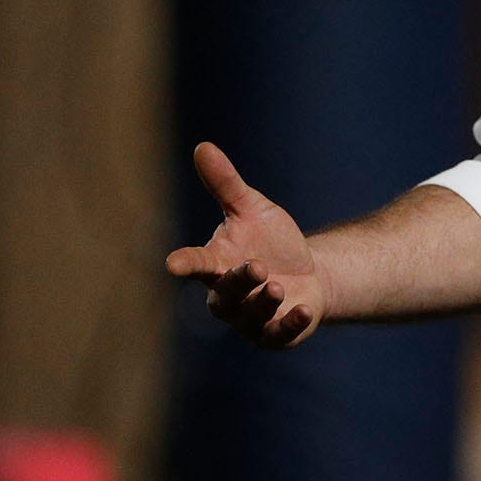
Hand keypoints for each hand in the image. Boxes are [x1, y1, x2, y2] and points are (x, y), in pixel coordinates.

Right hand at [165, 142, 326, 348]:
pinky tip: (304, 310)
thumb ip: (225, 184)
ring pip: (251, 314)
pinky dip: (290, 323)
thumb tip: (202, 146)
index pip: (196, 263)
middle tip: (257, 266)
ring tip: (278, 285)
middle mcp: (228, 295)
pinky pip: (279, 333)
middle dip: (240, 279)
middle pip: (226, 291)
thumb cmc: (270, 240)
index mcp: (217, 263)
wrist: (308, 273)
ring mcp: (250, 318)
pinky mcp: (274, 334)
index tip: (172, 264)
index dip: (185, 263)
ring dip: (264, 300)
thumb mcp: (251, 208)